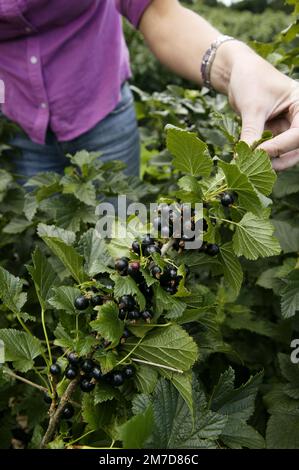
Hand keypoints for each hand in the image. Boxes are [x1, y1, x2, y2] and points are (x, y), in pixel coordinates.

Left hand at [214, 42, 298, 169]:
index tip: (258, 153)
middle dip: (279, 159)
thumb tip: (245, 157)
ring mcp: (288, 125)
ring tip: (250, 164)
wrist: (238, 72)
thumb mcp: (252, 107)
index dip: (280, 147)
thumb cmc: (249, 80)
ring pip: (287, 152)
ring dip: (271, 160)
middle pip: (297, 148)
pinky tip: (247, 159)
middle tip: (256, 166)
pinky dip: (263, 156)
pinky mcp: (276, 132)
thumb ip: (251, 132)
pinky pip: (274, 149)